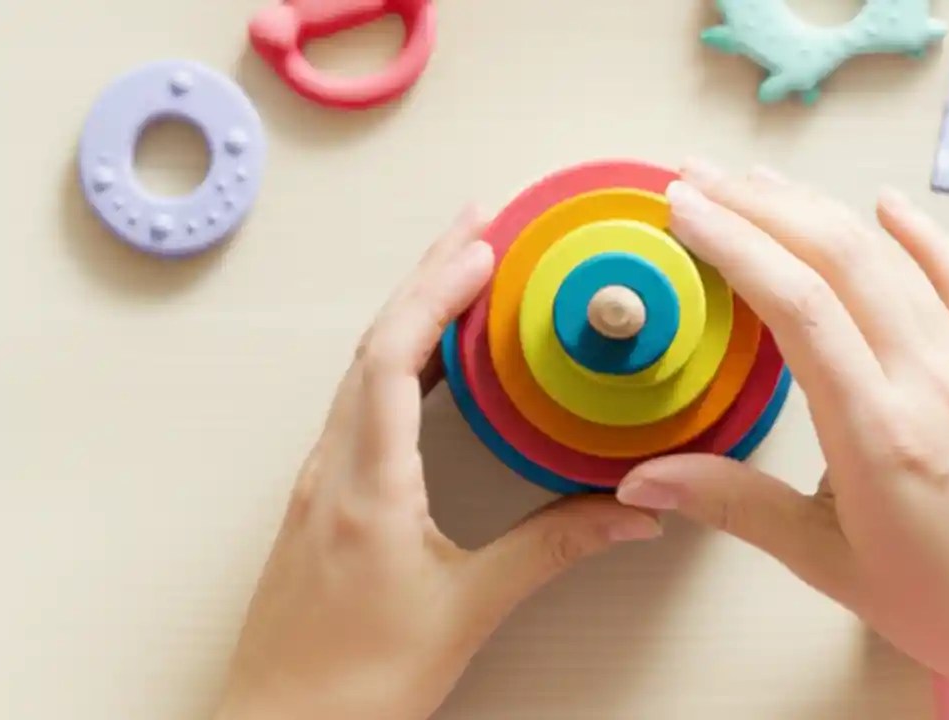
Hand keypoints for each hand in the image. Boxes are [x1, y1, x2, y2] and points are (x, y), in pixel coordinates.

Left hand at [214, 209, 661, 719]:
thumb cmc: (352, 684)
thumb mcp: (466, 612)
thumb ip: (550, 550)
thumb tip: (628, 514)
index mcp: (363, 488)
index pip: (392, 359)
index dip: (436, 294)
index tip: (483, 249)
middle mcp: (331, 469)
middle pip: (373, 342)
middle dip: (428, 273)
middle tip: (481, 222)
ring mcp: (320, 480)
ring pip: (362, 367)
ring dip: (412, 308)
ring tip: (463, 267)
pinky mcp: (325, 496)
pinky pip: (360, 401)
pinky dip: (400, 356)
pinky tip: (432, 358)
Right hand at [617, 161, 948, 718]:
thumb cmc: (940, 603)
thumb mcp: (822, 559)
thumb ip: (731, 504)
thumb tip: (640, 480)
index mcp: (879, 430)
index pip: (797, 305)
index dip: (734, 244)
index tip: (685, 209)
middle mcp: (932, 381)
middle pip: (840, 258)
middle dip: (762, 207)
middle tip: (701, 181)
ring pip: (894, 258)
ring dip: (822, 209)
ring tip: (760, 183)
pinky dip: (923, 234)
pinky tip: (888, 203)